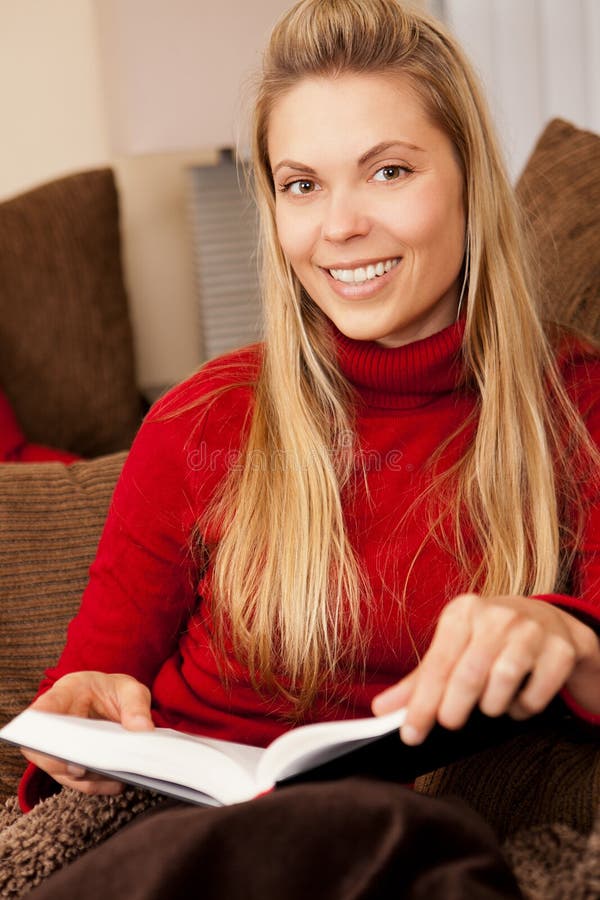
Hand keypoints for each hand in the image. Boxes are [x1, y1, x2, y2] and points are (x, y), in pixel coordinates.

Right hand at [20, 671, 153, 795]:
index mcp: (64, 696)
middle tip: (82, 768)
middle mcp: (56, 727)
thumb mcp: (130, 690)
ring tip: (114, 776)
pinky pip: (84, 783)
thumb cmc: (116, 692)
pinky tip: (120, 783)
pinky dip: (101, 785)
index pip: (41, 710)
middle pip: (44, 749)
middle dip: (61, 761)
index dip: (37, 726)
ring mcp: (63, 751)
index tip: (46, 737)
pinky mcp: (76, 769)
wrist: (115, 702)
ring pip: (64, 771)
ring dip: (87, 777)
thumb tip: (143, 730)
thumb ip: (136, 705)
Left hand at [372, 593, 599, 745]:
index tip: (410, 735)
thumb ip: (420, 681)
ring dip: (493, 705)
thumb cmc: (488, 638)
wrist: (546, 620)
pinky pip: (538, 691)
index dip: (422, 704)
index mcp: (462, 612)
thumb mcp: (453, 648)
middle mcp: (496, 616)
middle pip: (468, 674)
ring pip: (504, 680)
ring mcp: (531, 629)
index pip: (437, 664)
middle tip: (450, 724)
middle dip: (454, 708)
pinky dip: (524, 707)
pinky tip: (517, 703)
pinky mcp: (560, 648)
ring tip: (489, 707)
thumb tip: (381, 710)